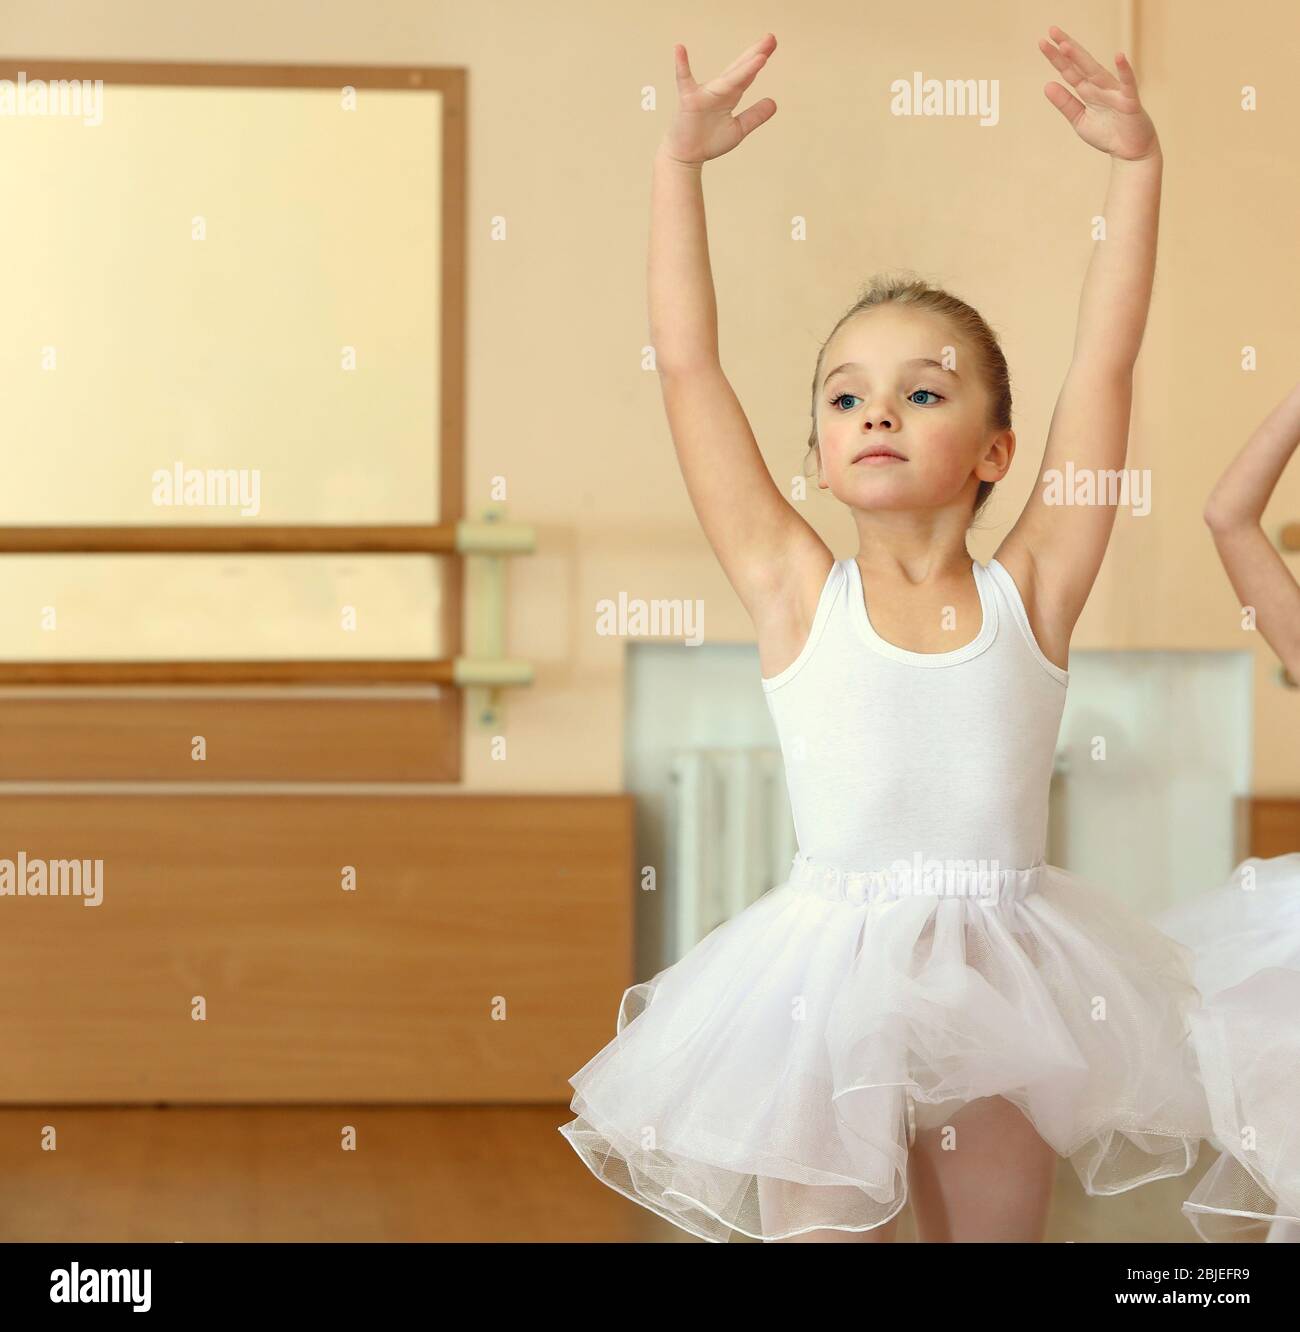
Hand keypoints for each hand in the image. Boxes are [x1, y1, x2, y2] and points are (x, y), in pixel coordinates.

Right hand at [661, 33, 777, 165]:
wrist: (687, 156)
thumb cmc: (709, 141)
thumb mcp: (738, 129)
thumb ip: (754, 115)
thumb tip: (774, 103)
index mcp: (730, 95)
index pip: (748, 74)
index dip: (759, 60)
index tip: (773, 43)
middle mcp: (718, 90)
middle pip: (740, 70)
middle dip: (755, 55)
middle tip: (771, 38)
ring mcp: (704, 93)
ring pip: (727, 79)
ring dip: (742, 67)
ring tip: (758, 54)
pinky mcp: (689, 101)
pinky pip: (684, 80)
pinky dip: (681, 65)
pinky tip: (680, 49)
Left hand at [1038, 25, 1157, 160]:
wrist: (1130, 151)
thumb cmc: (1107, 133)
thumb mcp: (1079, 119)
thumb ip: (1065, 103)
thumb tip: (1047, 85)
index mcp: (1088, 91)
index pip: (1069, 71)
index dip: (1056, 58)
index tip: (1043, 42)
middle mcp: (1100, 87)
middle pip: (1080, 65)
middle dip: (1066, 49)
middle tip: (1051, 31)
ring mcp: (1115, 92)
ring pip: (1096, 72)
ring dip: (1081, 58)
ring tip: (1066, 45)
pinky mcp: (1129, 102)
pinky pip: (1127, 84)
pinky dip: (1124, 71)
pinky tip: (1119, 56)